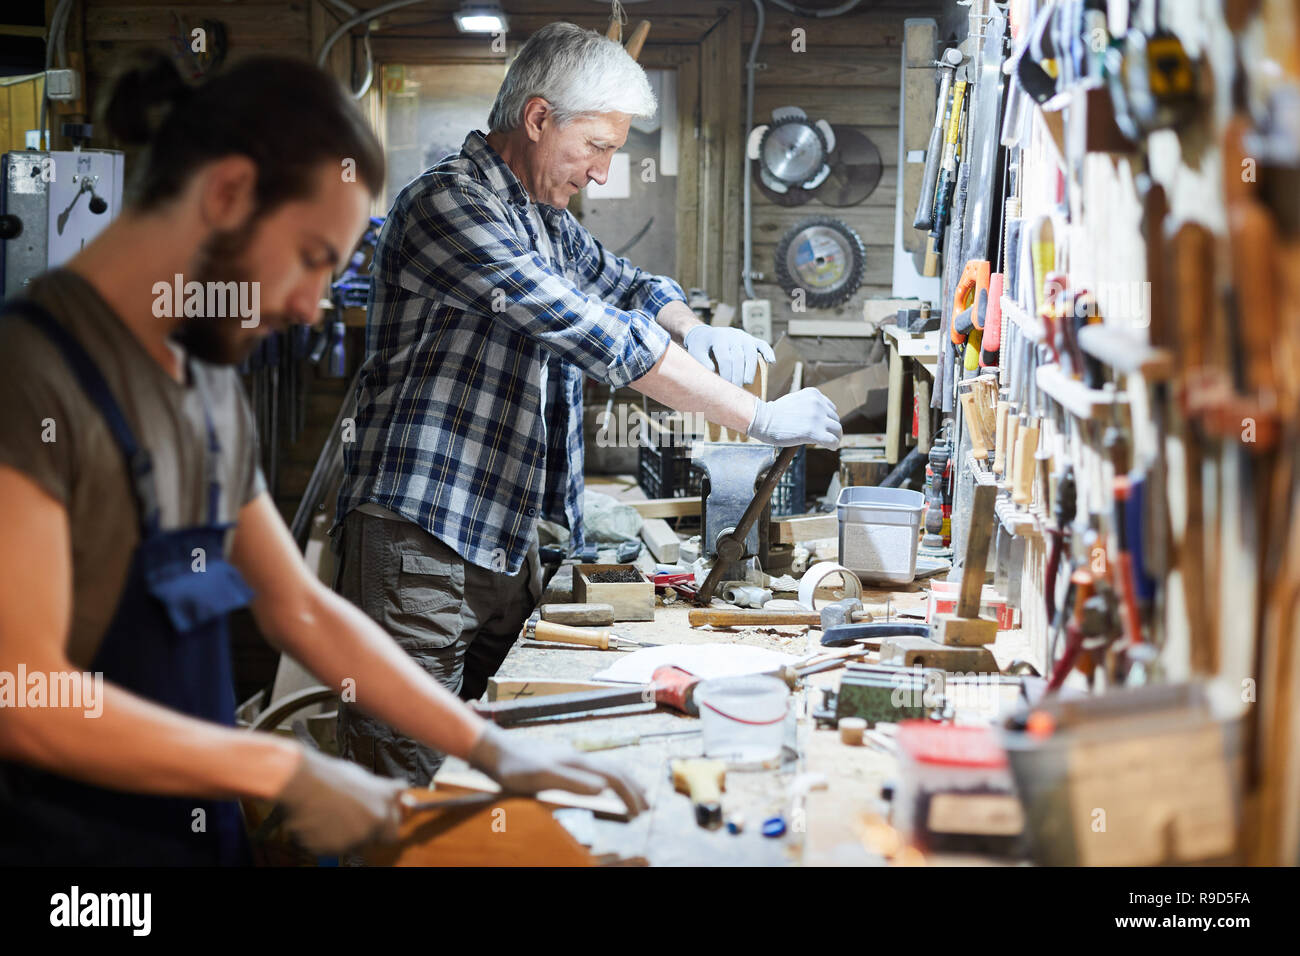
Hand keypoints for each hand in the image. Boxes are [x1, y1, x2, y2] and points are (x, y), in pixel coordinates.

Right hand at [275, 747, 404, 854]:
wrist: (302, 783)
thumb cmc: (330, 775)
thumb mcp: (365, 777)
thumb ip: (384, 791)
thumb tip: (399, 793)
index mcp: (384, 802)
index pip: (395, 827)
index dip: (387, 824)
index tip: (380, 819)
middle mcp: (374, 823)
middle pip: (380, 839)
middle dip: (372, 833)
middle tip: (355, 821)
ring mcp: (355, 839)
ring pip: (356, 844)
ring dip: (348, 835)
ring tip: (331, 815)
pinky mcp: (334, 849)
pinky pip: (333, 849)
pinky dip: (328, 840)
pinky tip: (319, 822)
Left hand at [469, 724, 648, 816]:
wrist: (494, 751)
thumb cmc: (515, 769)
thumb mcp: (542, 779)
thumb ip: (572, 782)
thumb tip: (604, 789)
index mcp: (578, 762)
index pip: (614, 777)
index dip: (629, 795)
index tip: (641, 813)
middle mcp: (579, 757)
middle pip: (615, 770)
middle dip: (634, 788)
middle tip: (647, 807)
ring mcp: (570, 758)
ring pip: (606, 768)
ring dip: (623, 782)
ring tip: (635, 794)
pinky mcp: (561, 761)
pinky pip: (594, 770)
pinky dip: (607, 779)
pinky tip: (602, 785)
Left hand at [684, 325, 775, 386]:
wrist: (704, 333)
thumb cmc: (700, 346)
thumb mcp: (695, 351)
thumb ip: (702, 360)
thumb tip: (712, 371)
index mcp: (719, 337)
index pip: (726, 358)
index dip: (727, 373)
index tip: (726, 386)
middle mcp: (733, 335)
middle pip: (739, 357)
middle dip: (738, 375)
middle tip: (736, 388)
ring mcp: (743, 336)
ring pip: (751, 353)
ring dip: (750, 369)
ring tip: (747, 382)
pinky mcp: (751, 339)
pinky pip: (762, 344)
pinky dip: (768, 352)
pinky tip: (771, 362)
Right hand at [747, 387, 842, 448]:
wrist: (763, 420)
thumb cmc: (774, 414)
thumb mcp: (795, 401)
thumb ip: (807, 406)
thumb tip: (816, 418)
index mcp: (813, 394)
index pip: (831, 408)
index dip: (828, 419)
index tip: (824, 427)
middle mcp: (817, 403)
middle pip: (835, 419)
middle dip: (831, 429)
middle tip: (827, 437)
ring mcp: (817, 417)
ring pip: (837, 429)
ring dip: (835, 437)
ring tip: (831, 443)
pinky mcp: (815, 432)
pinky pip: (832, 440)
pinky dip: (833, 445)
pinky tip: (831, 447)